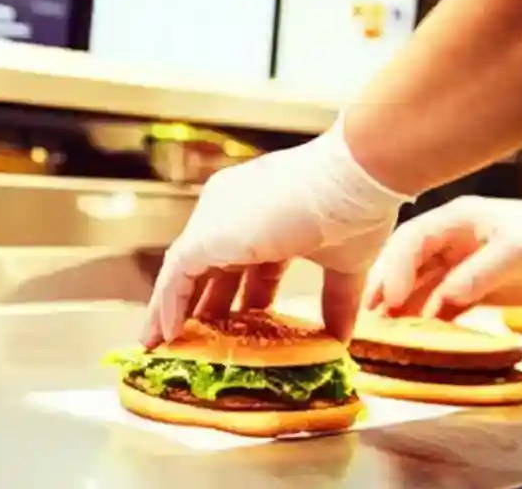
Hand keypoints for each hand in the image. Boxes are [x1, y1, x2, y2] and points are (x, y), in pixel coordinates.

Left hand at [140, 119, 409, 346]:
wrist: (354, 178)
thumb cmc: (356, 208)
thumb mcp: (344, 263)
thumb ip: (336, 299)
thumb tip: (340, 338)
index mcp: (263, 211)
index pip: (240, 259)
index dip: (237, 296)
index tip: (238, 327)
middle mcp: (232, 210)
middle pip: (209, 267)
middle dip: (203, 306)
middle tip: (197, 343)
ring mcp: (216, 220)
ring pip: (183, 271)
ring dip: (173, 309)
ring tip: (165, 345)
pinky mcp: (207, 233)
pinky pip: (175, 276)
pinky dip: (169, 305)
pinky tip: (170, 334)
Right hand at [363, 193, 521, 319]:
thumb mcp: (518, 252)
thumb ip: (479, 273)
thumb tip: (444, 299)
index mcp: (456, 220)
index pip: (412, 239)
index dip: (396, 267)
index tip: (392, 297)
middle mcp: (449, 241)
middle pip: (406, 262)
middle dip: (386, 286)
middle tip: (369, 315)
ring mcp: (458, 264)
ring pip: (419, 285)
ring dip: (401, 306)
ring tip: (383, 330)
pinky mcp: (470, 287)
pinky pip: (439, 303)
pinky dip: (425, 318)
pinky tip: (415, 334)